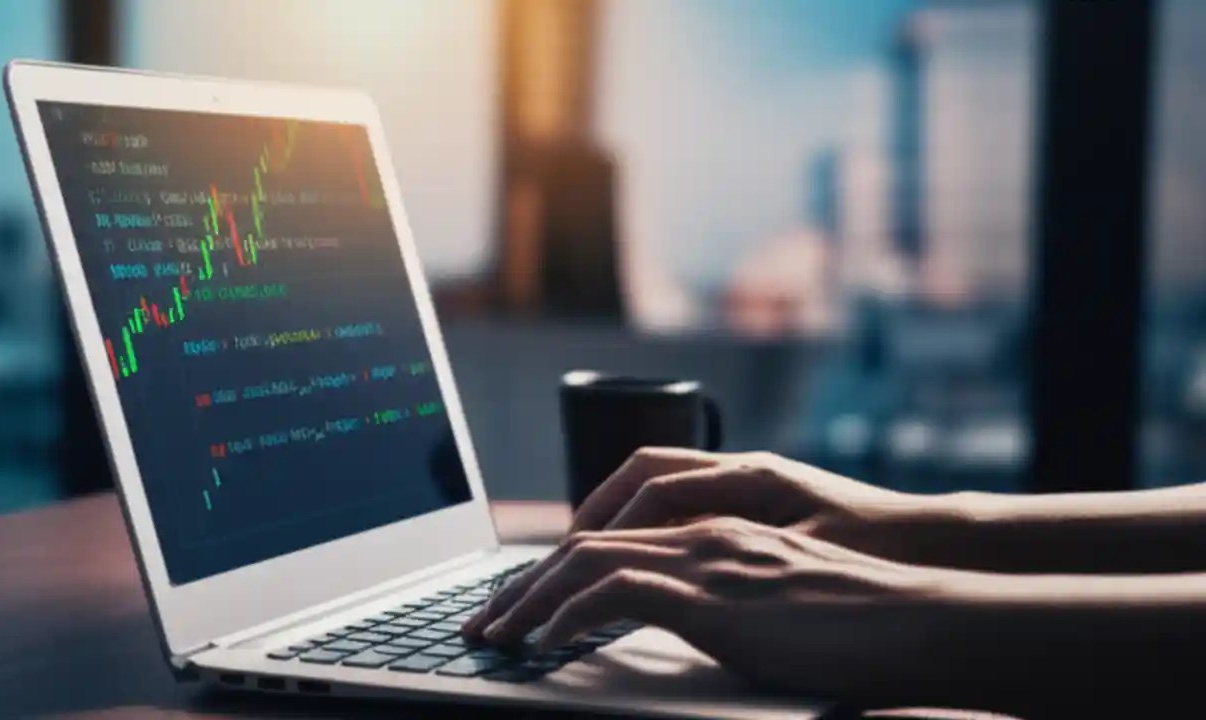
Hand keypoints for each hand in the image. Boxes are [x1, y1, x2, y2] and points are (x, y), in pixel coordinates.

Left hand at [464, 516, 954, 700]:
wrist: (917, 613)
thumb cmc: (859, 618)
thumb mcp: (777, 602)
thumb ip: (726, 601)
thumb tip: (688, 623)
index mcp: (714, 530)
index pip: (612, 536)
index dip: (557, 570)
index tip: (521, 606)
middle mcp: (700, 532)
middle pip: (583, 542)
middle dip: (522, 583)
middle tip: (482, 624)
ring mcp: (705, 557)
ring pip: (587, 557)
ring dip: (529, 597)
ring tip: (492, 636)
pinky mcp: (712, 593)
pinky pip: (616, 590)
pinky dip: (569, 612)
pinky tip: (544, 640)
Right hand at [564, 447, 954, 565]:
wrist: (932, 542)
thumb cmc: (877, 552)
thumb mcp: (803, 563)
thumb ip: (736, 561)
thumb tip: (664, 575)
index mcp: (751, 478)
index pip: (655, 488)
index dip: (610, 522)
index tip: (576, 557)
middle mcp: (744, 469)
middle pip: (646, 471)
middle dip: (598, 508)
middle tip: (563, 551)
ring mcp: (751, 480)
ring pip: (664, 481)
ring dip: (621, 511)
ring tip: (588, 551)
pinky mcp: (760, 499)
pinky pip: (689, 499)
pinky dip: (653, 521)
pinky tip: (642, 554)